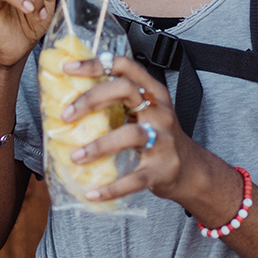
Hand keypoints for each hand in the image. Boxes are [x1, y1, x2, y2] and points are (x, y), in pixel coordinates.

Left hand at [57, 53, 199, 202]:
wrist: (190, 170)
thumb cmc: (159, 137)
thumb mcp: (144, 111)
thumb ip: (117, 102)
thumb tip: (66, 99)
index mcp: (152, 92)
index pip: (125, 66)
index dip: (96, 64)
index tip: (68, 68)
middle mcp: (159, 111)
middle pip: (126, 91)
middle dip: (91, 99)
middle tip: (66, 115)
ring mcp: (163, 140)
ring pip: (131, 134)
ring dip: (98, 146)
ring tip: (76, 157)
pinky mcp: (162, 169)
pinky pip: (135, 179)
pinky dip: (112, 188)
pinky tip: (93, 192)